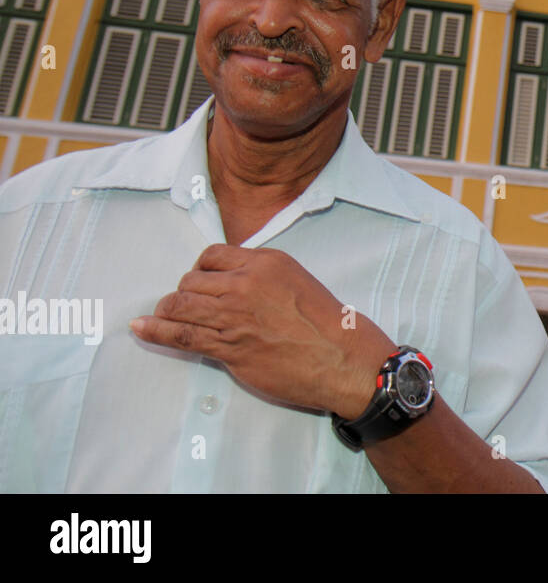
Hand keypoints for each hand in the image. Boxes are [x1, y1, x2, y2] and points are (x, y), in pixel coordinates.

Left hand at [131, 244, 393, 418]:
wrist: (340, 357)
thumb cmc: (327, 323)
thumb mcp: (297, 281)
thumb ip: (263, 278)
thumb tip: (233, 285)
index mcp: (265, 262)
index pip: (213, 256)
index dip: (202, 270)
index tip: (202, 283)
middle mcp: (246, 283)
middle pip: (191, 280)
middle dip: (185, 292)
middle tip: (189, 306)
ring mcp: (234, 315)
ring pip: (180, 304)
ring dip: (167, 310)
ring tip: (162, 316)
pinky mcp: (227, 346)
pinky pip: (179, 335)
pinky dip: (155, 331)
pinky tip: (141, 328)